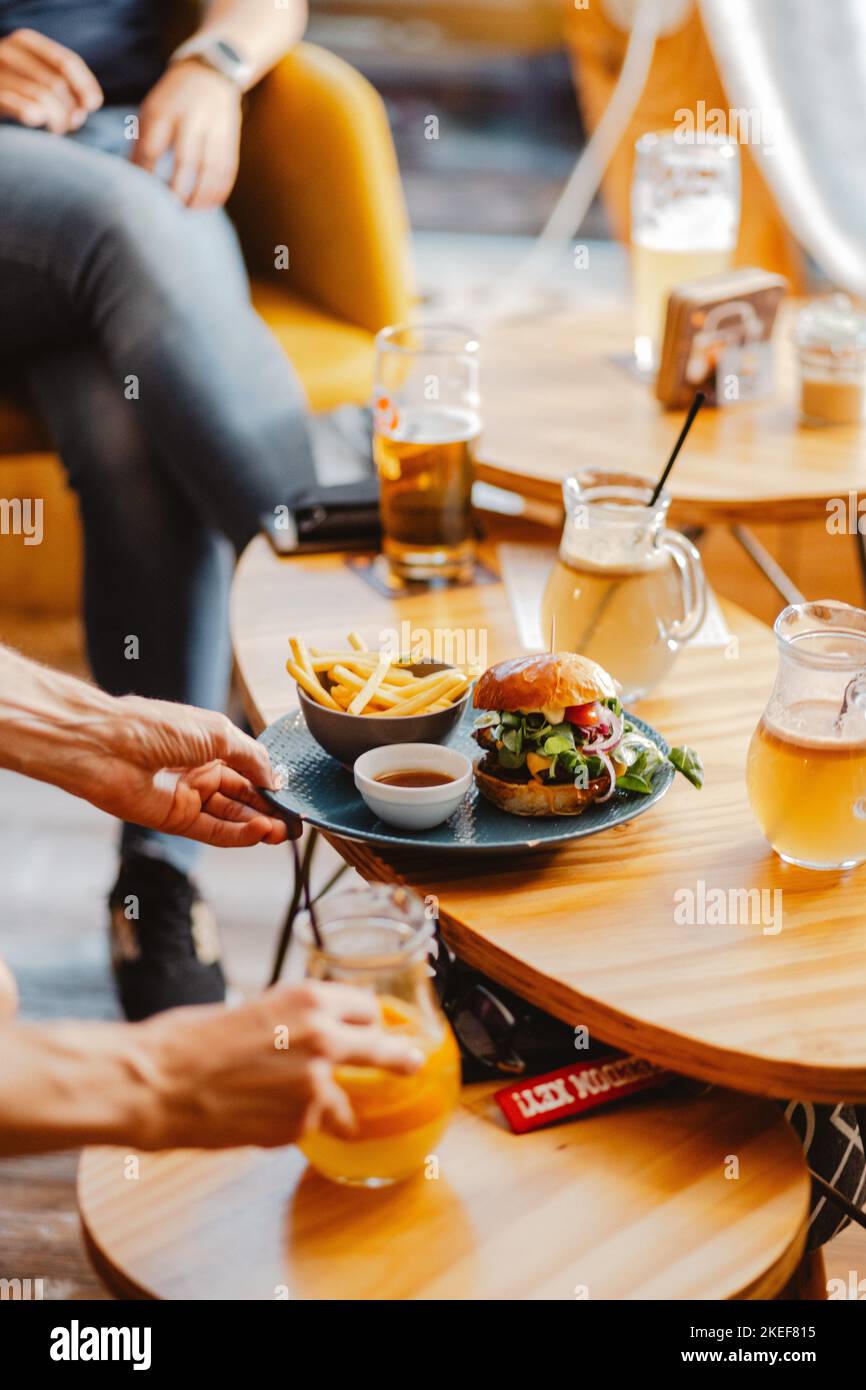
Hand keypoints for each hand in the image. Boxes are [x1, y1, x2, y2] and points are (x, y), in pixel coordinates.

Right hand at [0, 28, 101, 132]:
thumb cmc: (14, 88)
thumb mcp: (36, 75)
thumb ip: (63, 83)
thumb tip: (90, 103)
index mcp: (26, 42)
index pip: (66, 61)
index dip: (85, 85)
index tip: (93, 105)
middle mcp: (9, 51)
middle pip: (57, 83)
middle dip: (70, 109)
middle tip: (71, 124)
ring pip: (43, 97)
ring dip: (58, 120)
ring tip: (57, 129)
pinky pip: (21, 106)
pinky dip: (35, 115)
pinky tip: (39, 120)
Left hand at [76, 694, 294, 847]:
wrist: (107, 746)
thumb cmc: (157, 727)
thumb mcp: (219, 733)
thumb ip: (252, 759)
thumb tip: (276, 779)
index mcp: (210, 744)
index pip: (249, 770)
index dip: (271, 785)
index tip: (294, 799)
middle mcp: (199, 771)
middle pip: (243, 797)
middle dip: (270, 810)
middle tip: (294, 824)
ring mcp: (188, 797)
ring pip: (232, 817)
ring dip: (258, 825)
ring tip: (283, 832)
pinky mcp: (175, 820)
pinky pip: (213, 831)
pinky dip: (238, 834)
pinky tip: (259, 832)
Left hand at [133, 59, 241, 208]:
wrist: (211, 72)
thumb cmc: (173, 99)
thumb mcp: (151, 110)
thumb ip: (141, 141)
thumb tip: (131, 177)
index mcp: (164, 111)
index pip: (152, 148)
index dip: (147, 175)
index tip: (143, 195)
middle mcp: (191, 119)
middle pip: (186, 161)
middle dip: (178, 190)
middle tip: (170, 210)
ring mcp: (214, 128)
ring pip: (211, 169)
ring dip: (201, 195)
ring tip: (191, 211)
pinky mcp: (230, 137)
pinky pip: (227, 169)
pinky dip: (220, 189)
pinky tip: (211, 203)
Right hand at [137, 981, 424, 1148]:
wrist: (158, 1081)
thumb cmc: (191, 1039)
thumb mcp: (255, 1007)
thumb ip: (295, 1020)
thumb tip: (316, 1032)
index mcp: (311, 999)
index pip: (367, 1008)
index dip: (367, 1021)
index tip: (374, 1029)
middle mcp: (324, 1037)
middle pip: (382, 1048)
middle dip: (399, 1058)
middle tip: (412, 1063)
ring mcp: (316, 1084)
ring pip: (345, 1098)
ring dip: (329, 1102)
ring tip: (291, 1104)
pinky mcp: (301, 1124)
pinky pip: (313, 1125)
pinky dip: (296, 1125)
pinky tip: (261, 1116)